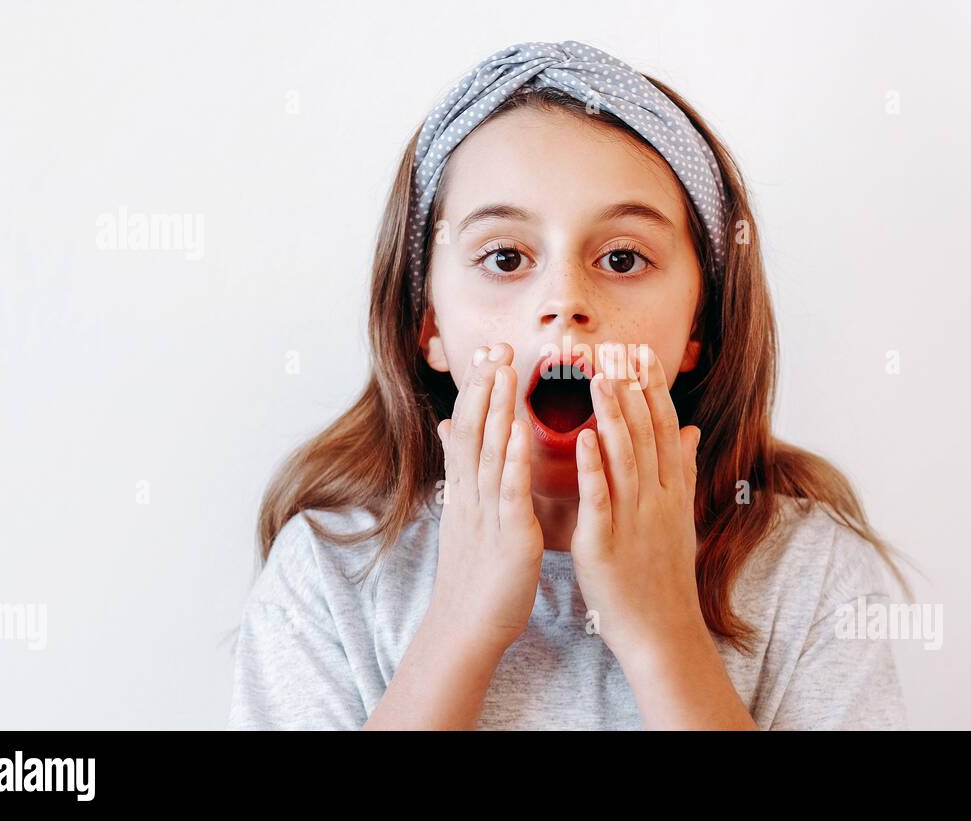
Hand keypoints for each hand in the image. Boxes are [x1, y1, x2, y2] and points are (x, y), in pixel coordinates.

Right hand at [429, 342, 543, 654]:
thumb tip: (450, 424)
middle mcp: (473, 494)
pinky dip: (513, 458)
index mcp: (468, 489)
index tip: (487, 353)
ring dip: (496, 409)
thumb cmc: (476, 572)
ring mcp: (488, 513)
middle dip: (484, 386)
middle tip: (494, 345)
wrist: (468, 625)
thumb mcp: (466, 512)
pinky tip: (520, 429)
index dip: (477, 389)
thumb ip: (462, 467)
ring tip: (504, 371)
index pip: (469, 428)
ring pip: (489, 451)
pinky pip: (510, 490)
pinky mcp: (508, 534)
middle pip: (474, 430)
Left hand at [569, 342, 705, 669]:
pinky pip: (600, 498)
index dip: (653, 388)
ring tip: (597, 377)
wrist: (663, 631)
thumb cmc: (665, 576)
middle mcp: (657, 499)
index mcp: (672, 491)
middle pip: (646, 433)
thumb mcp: (680, 518)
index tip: (642, 352)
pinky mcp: (606, 543)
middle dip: (632, 388)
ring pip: (624, 458)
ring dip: (612, 415)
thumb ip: (682, 472)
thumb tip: (692, 431)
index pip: (665, 428)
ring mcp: (633, 519)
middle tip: (618, 347)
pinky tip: (584, 438)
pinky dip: (594, 467)